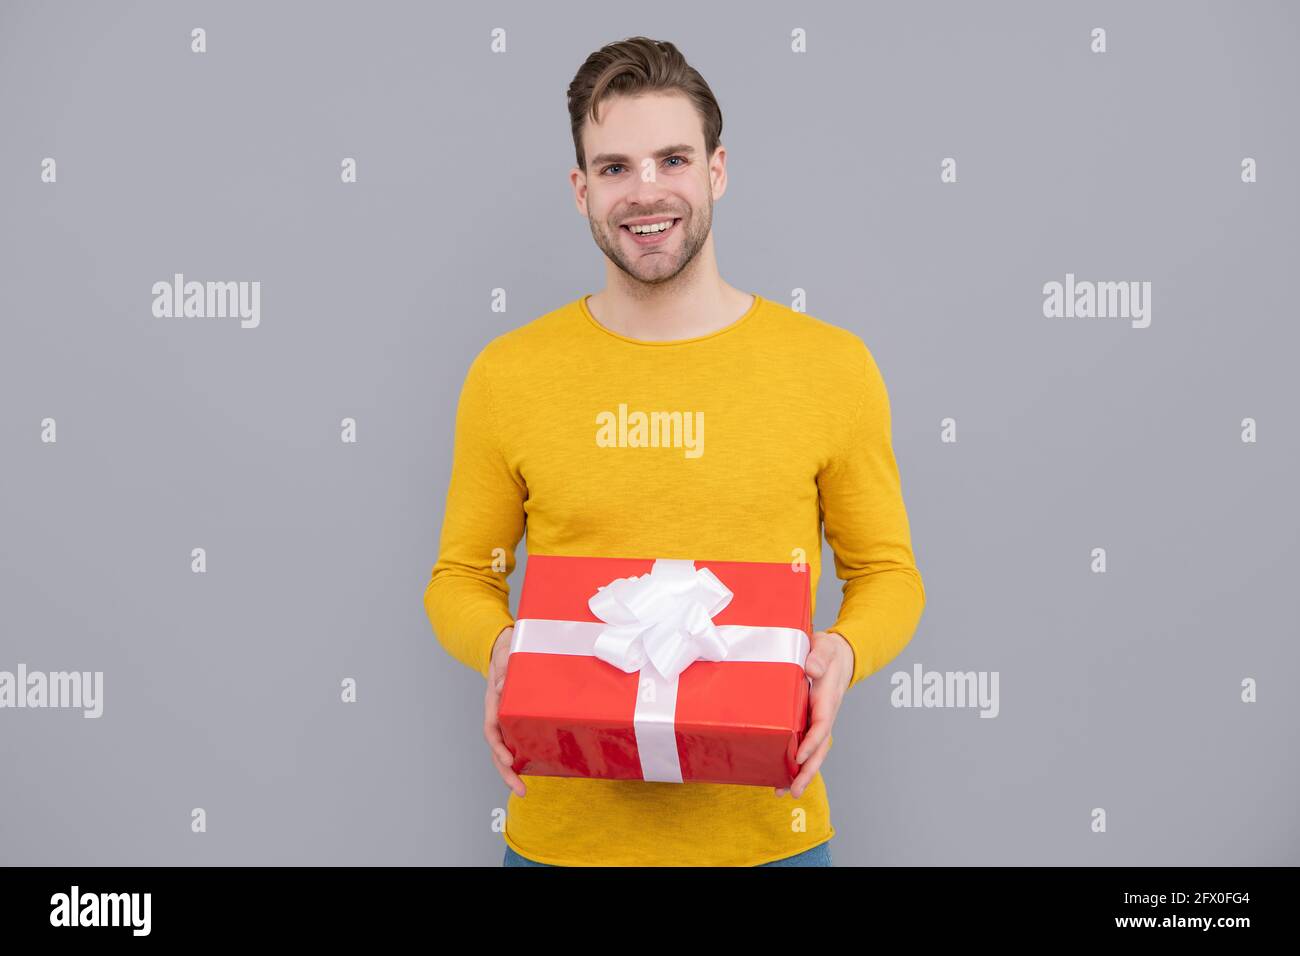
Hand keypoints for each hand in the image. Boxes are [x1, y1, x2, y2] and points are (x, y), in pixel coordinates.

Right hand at [484, 625, 525, 796]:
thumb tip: (500, 688)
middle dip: (505, 772)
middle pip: (497, 748)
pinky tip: (534, 769)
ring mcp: (505, 719)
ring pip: (505, 749)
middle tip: (519, 789)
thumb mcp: (504, 654)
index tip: (509, 762)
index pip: (491, 730)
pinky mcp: (516, 719)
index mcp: (493, 702)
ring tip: (522, 789)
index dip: (498, 748)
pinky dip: (522, 757)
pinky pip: (517, 741)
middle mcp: (497, 715)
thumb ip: (503, 668)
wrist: (504, 646)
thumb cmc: (505, 651)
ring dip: (511, 771)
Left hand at [776, 630, 853, 798]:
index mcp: (827, 699)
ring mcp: (818, 721)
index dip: (812, 742)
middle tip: (794, 791)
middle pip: (819, 749)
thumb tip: (812, 668)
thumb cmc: (829, 651)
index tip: (799, 757)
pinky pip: (803, 744)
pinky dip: (795, 762)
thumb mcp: (825, 646)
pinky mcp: (809, 721)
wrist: (839, 654)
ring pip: (812, 752)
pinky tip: (780, 775)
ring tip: (784, 792)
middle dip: (808, 771)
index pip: (822, 725)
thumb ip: (820, 656)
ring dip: (801, 773)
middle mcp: (824, 715)